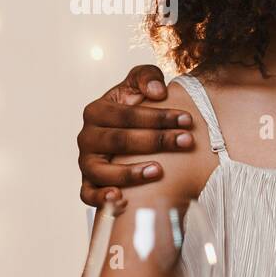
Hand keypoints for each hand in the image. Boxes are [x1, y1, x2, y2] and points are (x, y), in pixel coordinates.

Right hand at [77, 64, 195, 207]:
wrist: (127, 134)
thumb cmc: (136, 108)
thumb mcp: (139, 86)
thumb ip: (146, 77)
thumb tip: (158, 92)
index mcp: (97, 111)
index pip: (127, 115)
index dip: (158, 117)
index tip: (188, 120)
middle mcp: (87, 137)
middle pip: (120, 141)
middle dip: (155, 141)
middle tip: (186, 141)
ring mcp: (87, 162)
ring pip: (101, 170)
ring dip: (129, 173)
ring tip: (159, 170)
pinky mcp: (88, 184)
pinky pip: (88, 195)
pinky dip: (101, 199)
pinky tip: (122, 199)